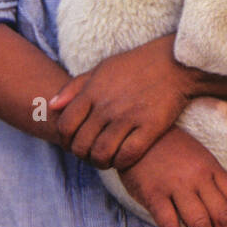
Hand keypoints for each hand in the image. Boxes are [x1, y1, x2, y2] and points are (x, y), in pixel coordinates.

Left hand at [49, 36, 190, 171]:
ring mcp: (128, 117)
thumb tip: (51, 106)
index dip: (65, 140)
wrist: (175, 63)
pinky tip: (123, 158)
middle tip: (91, 153)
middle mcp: (107, 106)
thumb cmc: (136, 65)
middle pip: (81, 144)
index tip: (74, 142)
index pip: (65, 126)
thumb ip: (74, 87)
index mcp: (93, 91)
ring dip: (100, 162)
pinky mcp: (150, 127)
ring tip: (106, 159)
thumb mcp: (102, 68)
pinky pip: (127, 155)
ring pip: (101, 154)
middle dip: (82, 155)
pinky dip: (121, 162)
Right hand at [119, 127, 226, 226]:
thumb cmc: (171, 149)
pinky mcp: (153, 193)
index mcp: (211, 167)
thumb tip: (224, 213)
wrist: (139, 135)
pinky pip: (169, 224)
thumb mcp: (199, 157)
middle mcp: (197, 176)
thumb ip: (211, 180)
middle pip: (220, 215)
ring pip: (199, 223)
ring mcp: (175, 185)